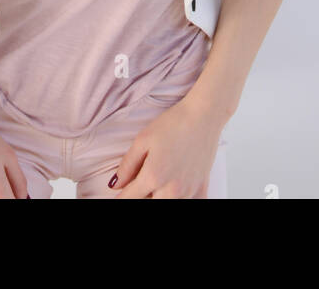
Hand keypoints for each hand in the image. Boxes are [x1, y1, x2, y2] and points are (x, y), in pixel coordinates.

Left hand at [110, 91, 226, 198]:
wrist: (203, 115)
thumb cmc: (173, 123)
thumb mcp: (143, 139)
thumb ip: (127, 165)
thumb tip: (115, 185)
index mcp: (153, 177)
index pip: (130, 198)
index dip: (121, 197)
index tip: (119, 194)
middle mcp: (171, 190)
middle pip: (149, 204)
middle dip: (141, 195)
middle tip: (141, 182)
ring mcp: (188, 191)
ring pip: (167, 204)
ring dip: (159, 197)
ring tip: (159, 181)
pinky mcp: (201, 188)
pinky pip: (191, 203)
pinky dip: (181, 198)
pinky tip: (177, 189)